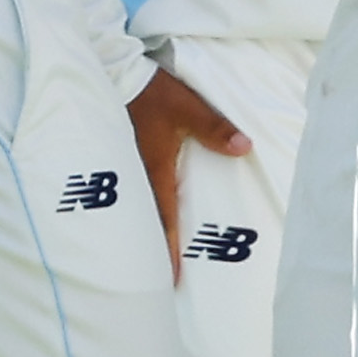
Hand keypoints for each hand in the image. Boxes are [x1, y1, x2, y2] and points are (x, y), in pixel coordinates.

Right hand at [127, 67, 250, 283]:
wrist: (113, 73)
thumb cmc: (153, 94)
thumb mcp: (187, 108)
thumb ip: (215, 128)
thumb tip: (244, 149)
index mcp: (154, 170)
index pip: (164, 219)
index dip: (168, 250)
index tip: (172, 281)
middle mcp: (137, 177)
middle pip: (146, 223)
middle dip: (152, 252)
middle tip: (159, 282)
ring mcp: (124, 170)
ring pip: (136, 210)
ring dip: (144, 233)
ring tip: (149, 260)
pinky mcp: (119, 160)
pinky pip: (130, 194)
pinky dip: (137, 211)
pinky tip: (141, 220)